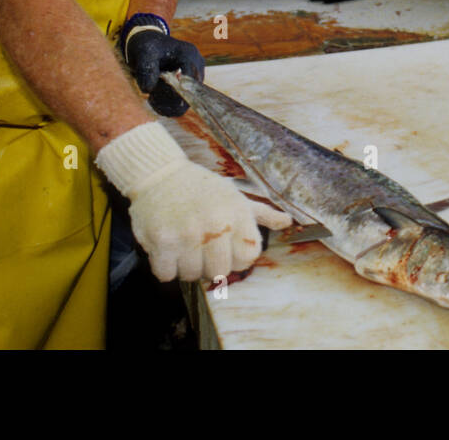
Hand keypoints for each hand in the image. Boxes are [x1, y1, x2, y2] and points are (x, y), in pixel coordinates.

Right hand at [95, 122, 291, 281]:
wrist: (159, 174)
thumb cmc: (201, 188)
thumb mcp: (235, 195)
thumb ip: (262, 213)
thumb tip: (289, 222)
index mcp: (237, 213)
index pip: (248, 259)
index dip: (235, 258)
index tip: (224, 248)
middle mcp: (216, 224)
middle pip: (219, 272)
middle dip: (209, 264)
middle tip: (200, 245)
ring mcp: (188, 233)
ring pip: (191, 275)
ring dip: (185, 265)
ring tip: (183, 242)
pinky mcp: (161, 241)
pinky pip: (166, 274)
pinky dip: (164, 266)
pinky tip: (166, 245)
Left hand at [123, 19, 205, 116]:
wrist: (150, 44)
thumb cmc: (147, 46)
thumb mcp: (144, 54)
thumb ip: (146, 69)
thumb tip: (148, 90)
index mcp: (189, 54)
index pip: (188, 80)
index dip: (172, 92)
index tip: (152, 96)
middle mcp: (197, 66)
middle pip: (190, 94)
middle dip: (168, 100)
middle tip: (150, 97)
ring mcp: (196, 77)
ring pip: (186, 103)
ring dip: (167, 105)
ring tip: (152, 98)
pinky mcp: (191, 86)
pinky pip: (182, 104)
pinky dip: (168, 106)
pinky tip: (155, 99)